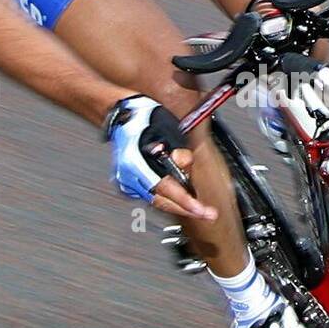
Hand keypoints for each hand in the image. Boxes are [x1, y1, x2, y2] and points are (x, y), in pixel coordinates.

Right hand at [106, 97, 216, 222]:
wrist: (121, 113)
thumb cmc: (144, 116)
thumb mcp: (169, 131)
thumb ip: (179, 153)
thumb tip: (186, 165)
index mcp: (138, 163)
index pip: (167, 189)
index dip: (187, 203)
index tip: (204, 212)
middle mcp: (129, 175)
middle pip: (162, 201)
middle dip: (186, 208)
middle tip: (207, 213)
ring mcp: (126, 181)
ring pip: (156, 200)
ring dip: (177, 202)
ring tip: (196, 202)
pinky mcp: (127, 183)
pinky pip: (150, 194)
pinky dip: (166, 196)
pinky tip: (178, 194)